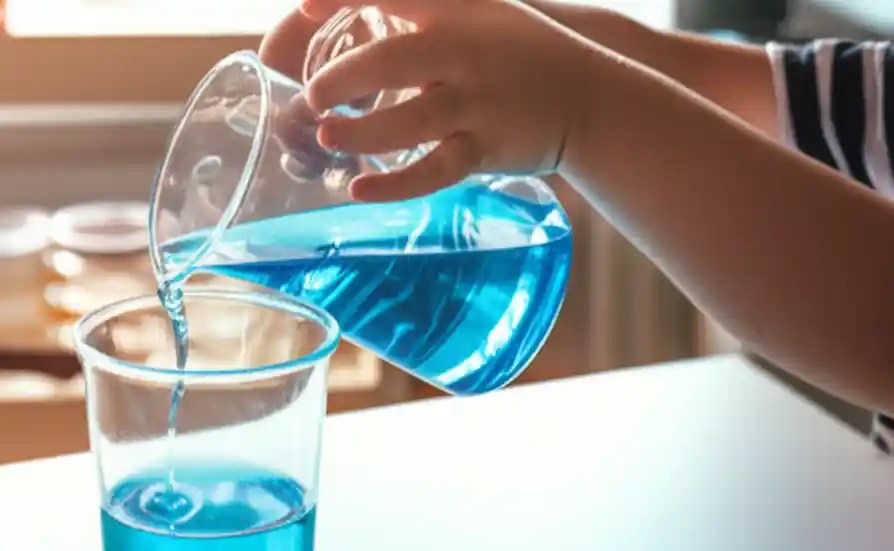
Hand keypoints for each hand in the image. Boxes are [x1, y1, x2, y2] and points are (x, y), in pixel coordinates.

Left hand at [293, 0, 603, 202]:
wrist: (589, 95)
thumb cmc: (517, 51)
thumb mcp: (479, 13)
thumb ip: (422, 13)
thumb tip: (346, 12)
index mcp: (459, 10)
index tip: (304, 7)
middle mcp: (465, 53)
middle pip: (391, 62)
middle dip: (341, 79)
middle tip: (312, 96)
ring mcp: (477, 103)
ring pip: (408, 122)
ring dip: (360, 133)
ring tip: (327, 136)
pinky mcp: (487, 147)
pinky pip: (433, 171)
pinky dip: (394, 185)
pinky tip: (358, 189)